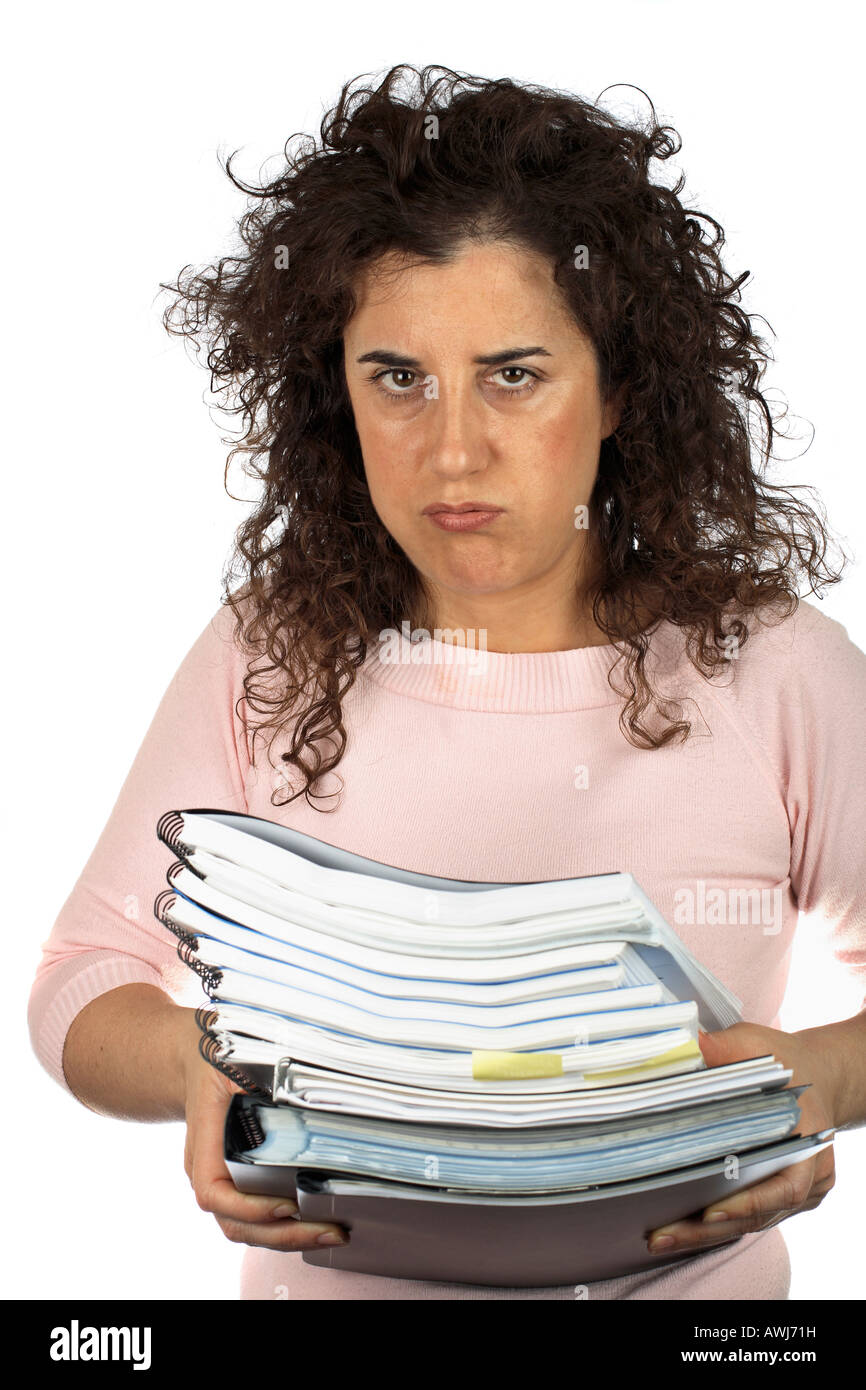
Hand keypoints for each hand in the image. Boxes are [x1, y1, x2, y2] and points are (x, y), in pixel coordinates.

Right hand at [181, 1037, 348, 1251]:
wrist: (196, 1054)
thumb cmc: (220, 1052)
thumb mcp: (239, 1054)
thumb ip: (267, 1073)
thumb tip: (314, 1090)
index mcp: (202, 1138)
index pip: (213, 1191)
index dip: (249, 1207)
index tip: (288, 1204)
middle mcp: (204, 1167)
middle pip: (233, 1223)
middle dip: (283, 1235)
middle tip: (331, 1231)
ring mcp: (218, 1177)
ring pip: (243, 1228)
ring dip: (286, 1238)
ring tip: (332, 1233)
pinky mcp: (235, 1179)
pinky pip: (252, 1217)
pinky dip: (282, 1227)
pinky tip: (317, 1221)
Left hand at [646, 1022, 836, 1255]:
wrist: (816, 1076)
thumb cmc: (786, 1062)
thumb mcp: (759, 1045)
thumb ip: (726, 1048)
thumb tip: (688, 1045)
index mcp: (810, 1142)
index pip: (784, 1186)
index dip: (748, 1203)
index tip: (710, 1211)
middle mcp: (808, 1177)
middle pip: (759, 1215)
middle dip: (709, 1229)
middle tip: (663, 1234)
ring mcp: (797, 1192)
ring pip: (750, 1223)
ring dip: (705, 1234)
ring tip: (660, 1237)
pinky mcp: (778, 1197)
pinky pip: (747, 1218)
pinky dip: (714, 1227)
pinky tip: (677, 1229)